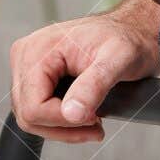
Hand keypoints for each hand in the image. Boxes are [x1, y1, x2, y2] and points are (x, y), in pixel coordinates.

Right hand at [9, 11, 159, 142]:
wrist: (132, 31)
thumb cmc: (127, 38)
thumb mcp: (119, 59)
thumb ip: (94, 85)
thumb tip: (71, 113)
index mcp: (38, 48)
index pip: (33, 107)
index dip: (63, 121)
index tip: (93, 117)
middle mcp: (27, 56)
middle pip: (28, 116)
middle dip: (65, 127)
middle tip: (96, 124)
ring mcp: (28, 67)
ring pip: (32, 119)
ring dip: (64, 128)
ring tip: (92, 122)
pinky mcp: (36, 78)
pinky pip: (38, 113)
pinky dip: (61, 122)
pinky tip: (83, 116)